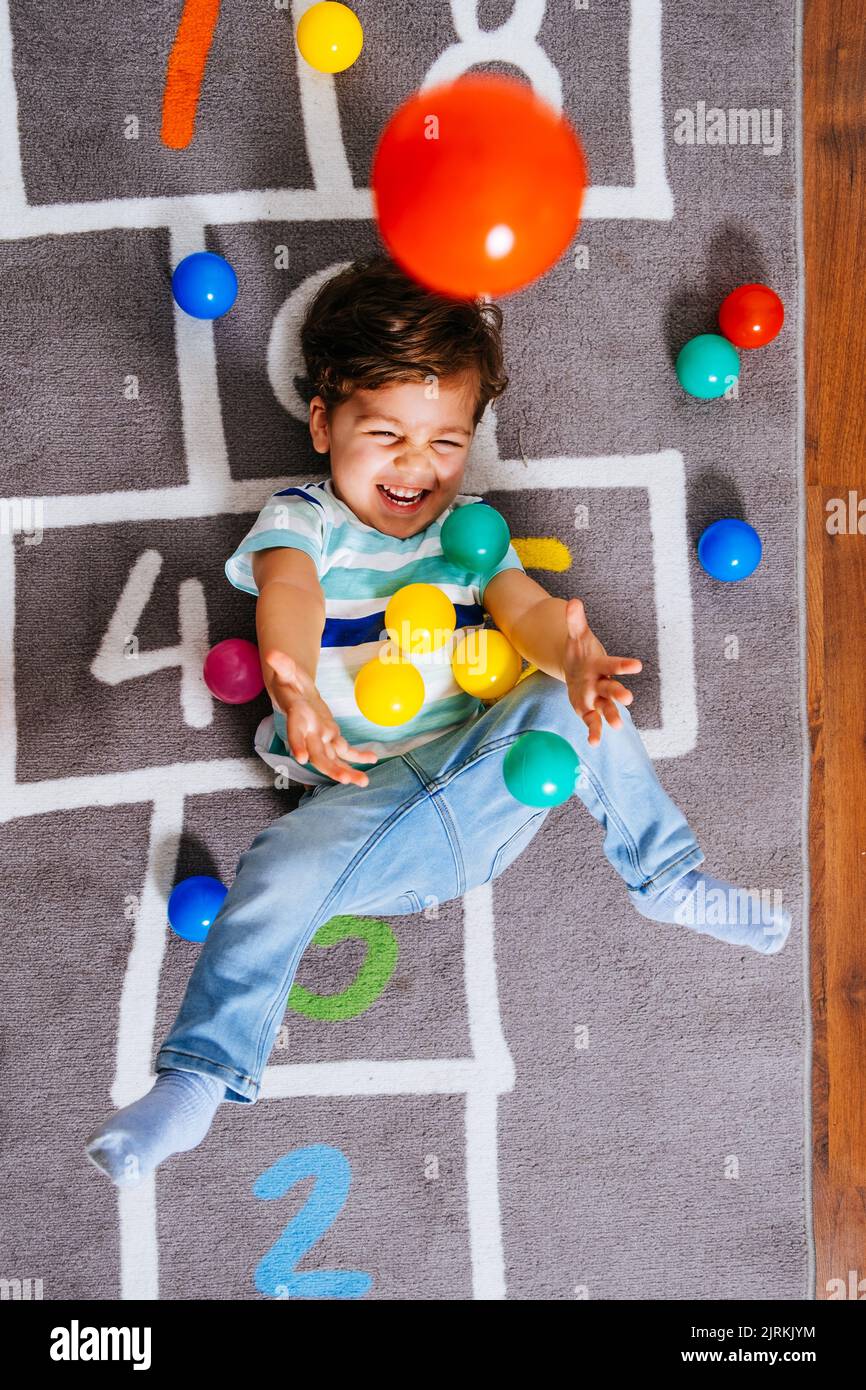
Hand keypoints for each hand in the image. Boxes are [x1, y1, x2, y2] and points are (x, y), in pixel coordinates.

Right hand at [263, 649, 378, 786]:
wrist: (295, 694)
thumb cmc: (290, 682)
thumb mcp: (287, 671)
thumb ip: (282, 664)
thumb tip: (272, 653)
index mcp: (297, 716)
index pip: (294, 731)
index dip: (297, 743)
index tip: (301, 758)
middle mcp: (308, 733)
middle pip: (318, 753)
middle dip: (330, 768)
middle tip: (344, 780)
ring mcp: (321, 738)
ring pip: (333, 759)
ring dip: (347, 771)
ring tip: (363, 782)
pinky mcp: (332, 738)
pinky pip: (345, 751)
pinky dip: (358, 756)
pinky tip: (372, 759)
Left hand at [561, 598, 642, 746]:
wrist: (578, 668)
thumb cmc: (581, 652)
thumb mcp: (576, 636)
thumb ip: (575, 621)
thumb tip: (573, 602)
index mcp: (601, 665)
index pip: (614, 664)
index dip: (624, 665)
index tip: (638, 665)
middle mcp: (602, 683)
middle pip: (611, 688)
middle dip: (619, 693)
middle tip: (629, 698)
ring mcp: (596, 698)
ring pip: (606, 708)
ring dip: (611, 715)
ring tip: (616, 726)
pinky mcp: (587, 709)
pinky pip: (591, 721)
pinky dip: (593, 731)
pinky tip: (593, 743)